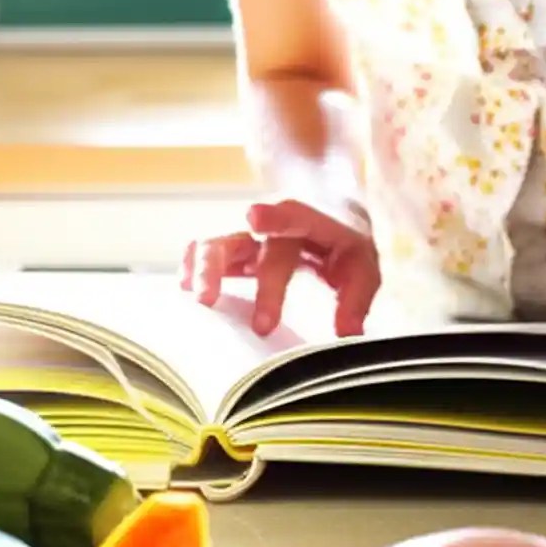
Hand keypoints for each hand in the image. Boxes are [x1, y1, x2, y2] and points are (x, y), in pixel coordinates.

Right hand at [180, 199, 380, 336]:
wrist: (326, 212)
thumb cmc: (343, 246)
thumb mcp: (362, 266)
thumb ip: (357, 299)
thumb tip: (348, 334)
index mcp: (311, 223)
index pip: (294, 213)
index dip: (274, 216)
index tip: (254, 218)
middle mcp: (274, 229)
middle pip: (251, 241)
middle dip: (236, 272)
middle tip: (240, 312)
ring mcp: (248, 239)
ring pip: (219, 244)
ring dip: (205, 269)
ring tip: (199, 299)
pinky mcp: (234, 252)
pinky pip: (204, 251)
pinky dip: (191, 266)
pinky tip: (183, 285)